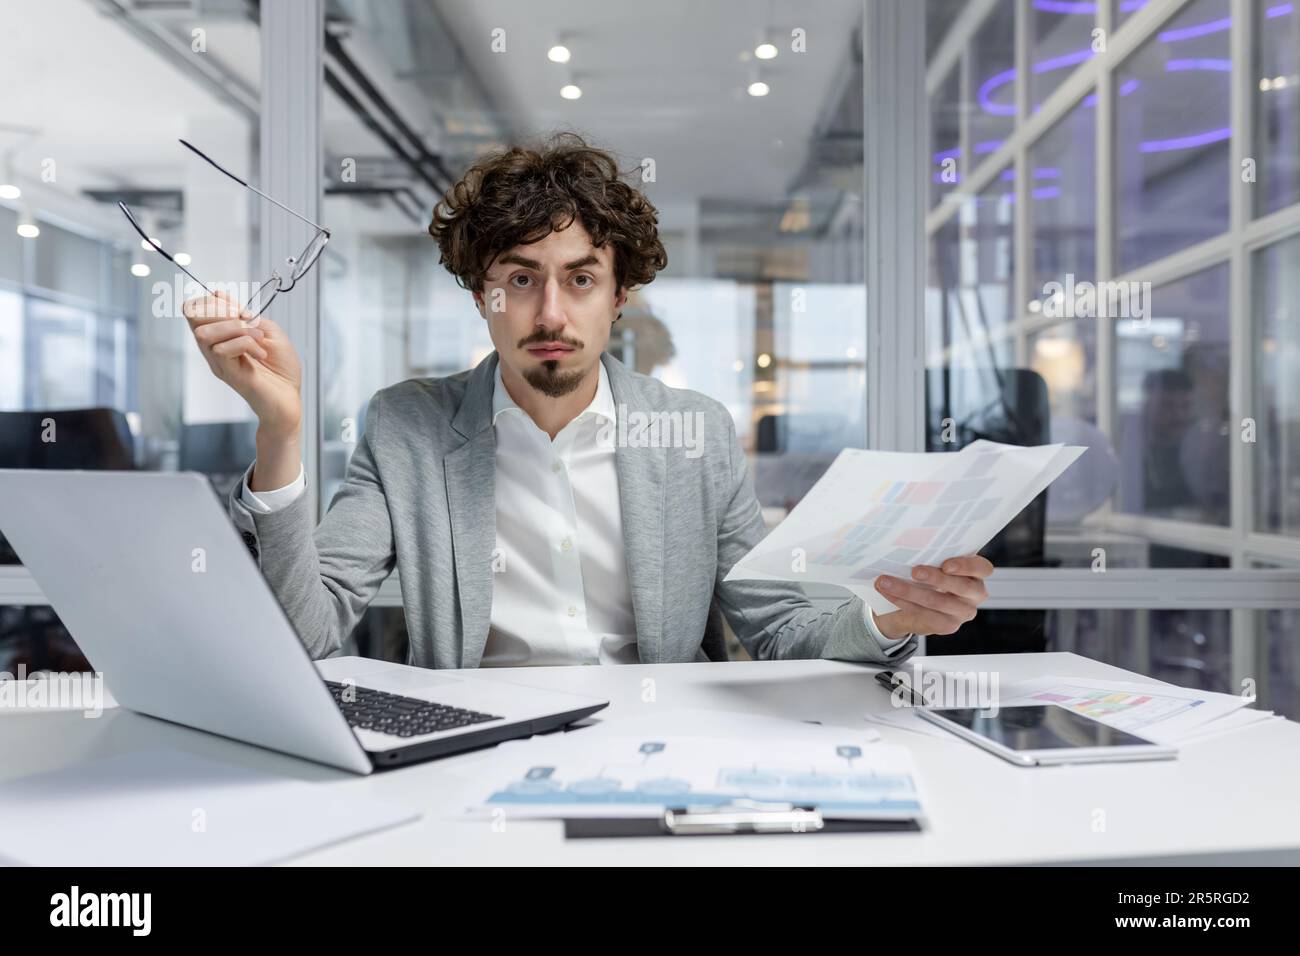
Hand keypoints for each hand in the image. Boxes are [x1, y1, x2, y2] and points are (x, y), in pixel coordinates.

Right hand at [183, 291, 301, 440]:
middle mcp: (213, 349)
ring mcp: (218, 362)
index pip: (193, 310)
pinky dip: (246, 344)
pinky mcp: (228, 374)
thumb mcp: (268, 330)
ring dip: (236, 328)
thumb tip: (218, 295)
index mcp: (220, 336)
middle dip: (221, 310)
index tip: (237, 309)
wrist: (290, 397)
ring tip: (258, 339)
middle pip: (193, 317)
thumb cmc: (281, 368)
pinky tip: (261, 354)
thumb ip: (244, 314)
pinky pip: (223, 349)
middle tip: (247, 322)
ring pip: (205, 333)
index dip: (210, 301)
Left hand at [873, 554, 993, 639]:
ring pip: (938, 602)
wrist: (912, 603)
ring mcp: (963, 612)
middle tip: (914, 571)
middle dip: (936, 578)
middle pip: (962, 587)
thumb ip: (930, 554)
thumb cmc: (926, 574)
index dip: (966, 565)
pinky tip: (888, 593)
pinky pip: (925, 615)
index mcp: (976, 572)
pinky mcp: (948, 625)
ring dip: (909, 591)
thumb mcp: (932, 561)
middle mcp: (975, 593)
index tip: (946, 564)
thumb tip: (907, 541)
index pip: (982, 568)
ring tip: (885, 581)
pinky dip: (903, 602)